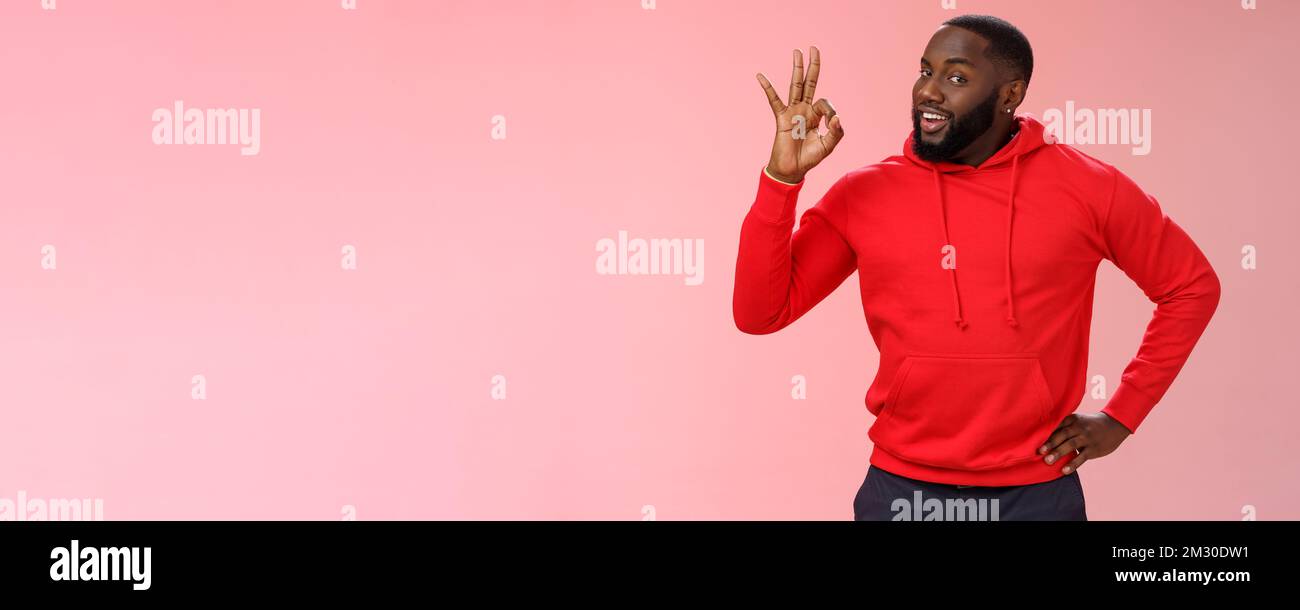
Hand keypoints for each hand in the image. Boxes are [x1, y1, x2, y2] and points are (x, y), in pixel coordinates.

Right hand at [755, 46, 844, 183]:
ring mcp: (792, 112)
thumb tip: (836, 117)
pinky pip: (774, 100)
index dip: (830, 110)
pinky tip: (761, 76)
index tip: (831, 122)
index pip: (825, 102)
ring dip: (797, 69)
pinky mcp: (781, 118)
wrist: (792, 170)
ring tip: (797, 52)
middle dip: (813, 66)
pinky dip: (768, 88)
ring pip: (795, 86)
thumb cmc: (809, 158)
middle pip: (810, 82)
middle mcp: (804, 110)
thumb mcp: (828, 146)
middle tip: (814, 48)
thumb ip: (836, 132)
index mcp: (817, 116)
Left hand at [1037, 412, 1131, 473]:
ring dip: (1058, 453)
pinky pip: (1081, 457)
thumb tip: (1043, 437)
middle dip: (1050, 443)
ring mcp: (1087, 438)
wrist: (1115, 425)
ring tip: (1048, 461)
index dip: (1045, 434)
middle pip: (1062, 435)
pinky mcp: (1094, 448)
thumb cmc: (1090, 424)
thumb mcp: (1078, 420)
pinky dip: (1073, 464)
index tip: (1033, 440)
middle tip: (1039, 452)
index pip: (1056, 426)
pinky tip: (1064, 470)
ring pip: (1070, 445)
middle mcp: (1079, 427)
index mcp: (1072, 419)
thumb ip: (1063, 427)